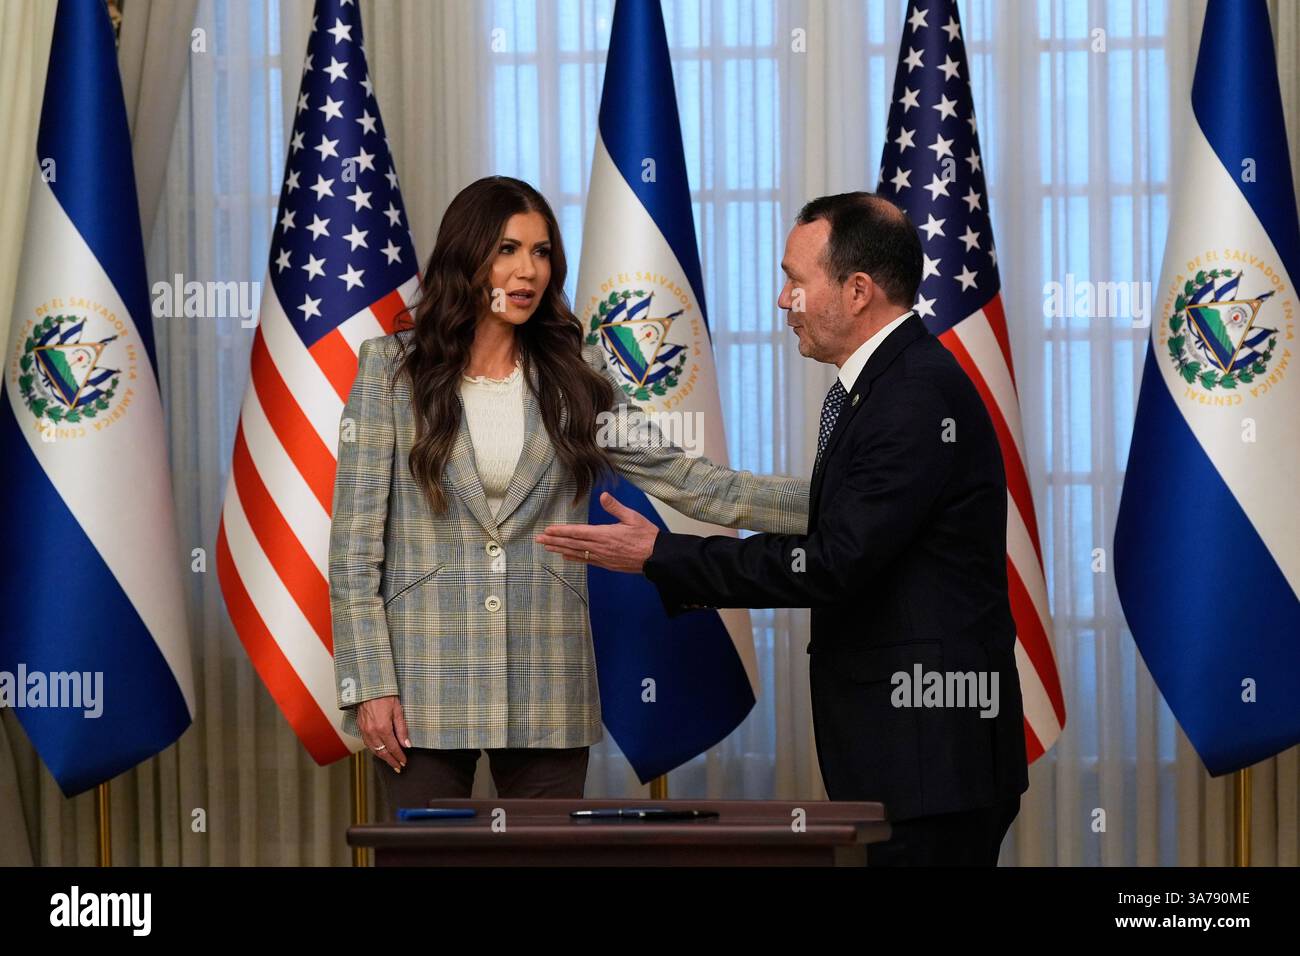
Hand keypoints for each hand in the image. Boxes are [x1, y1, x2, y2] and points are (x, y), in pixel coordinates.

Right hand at [357, 695, 408, 771]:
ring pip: (373, 749)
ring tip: (390, 762)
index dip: (399, 756)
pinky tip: (378, 751)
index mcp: (383, 728)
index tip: (404, 762)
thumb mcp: (398, 710)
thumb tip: (407, 744)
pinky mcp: (360, 726)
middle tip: (398, 767)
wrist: (369, 686)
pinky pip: (367, 742)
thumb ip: (402, 729)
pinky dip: (374, 749)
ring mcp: (364, 730)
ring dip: (382, 757)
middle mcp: (372, 731)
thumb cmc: (384, 694)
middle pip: (382, 752)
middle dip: (391, 761)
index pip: (393, 748)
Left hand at [536, 491, 657, 572]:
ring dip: (560, 550)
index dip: (561, 531)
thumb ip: (615, 507)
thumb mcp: (632, 517)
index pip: (578, 532)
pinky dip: (574, 558)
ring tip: (547, 548)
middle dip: (554, 541)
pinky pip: (586, 561)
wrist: (656, 557)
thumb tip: (603, 495)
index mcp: (605, 534)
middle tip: (539, 540)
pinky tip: (565, 556)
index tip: (548, 530)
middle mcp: (600, 547)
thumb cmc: (646, 536)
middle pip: (572, 544)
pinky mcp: (606, 564)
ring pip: (576, 553)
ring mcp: (602, 557)